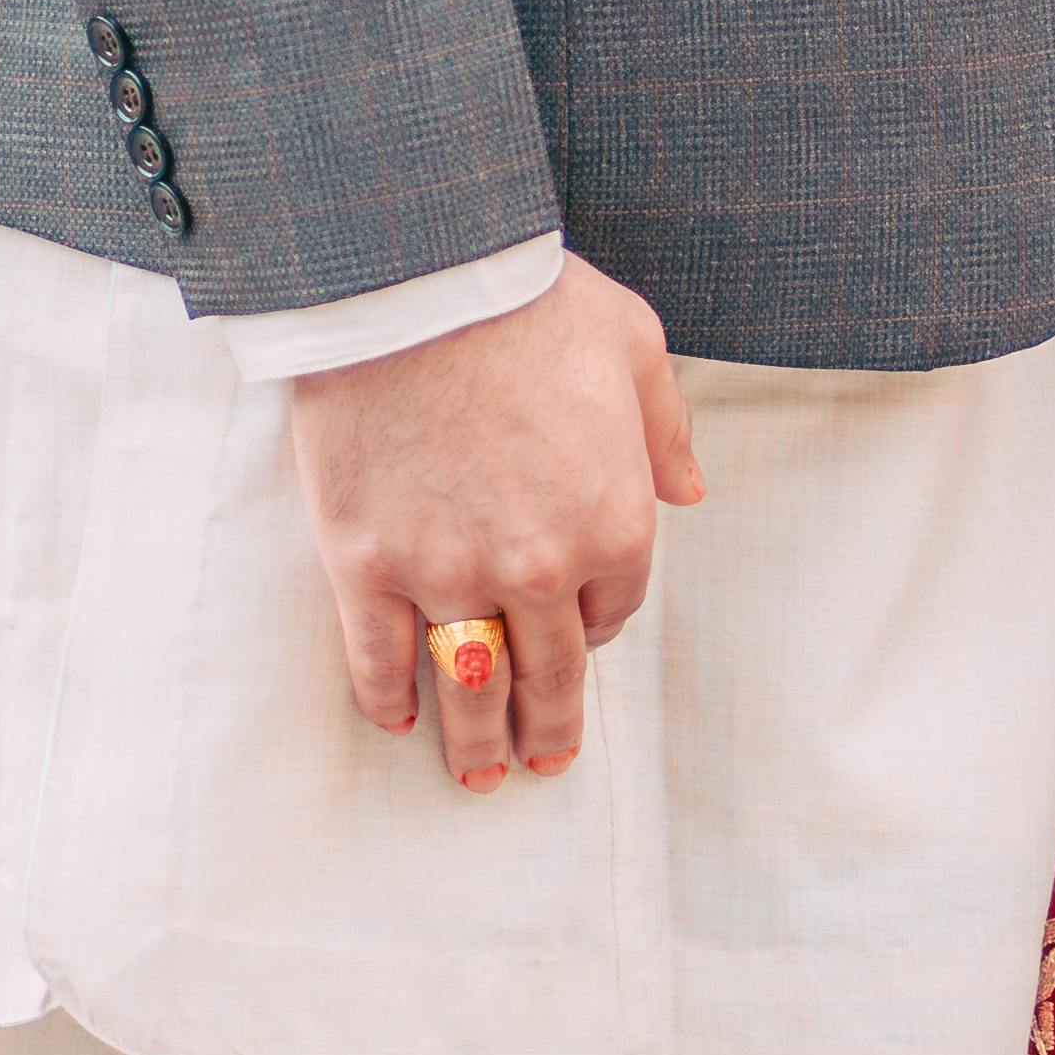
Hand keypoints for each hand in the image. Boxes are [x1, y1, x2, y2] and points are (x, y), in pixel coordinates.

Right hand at [288, 263, 703, 789]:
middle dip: (548, 725)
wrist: (414, 279)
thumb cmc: (530, 300)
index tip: (576, 633)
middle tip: (542, 762)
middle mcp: (539, 568)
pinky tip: (397, 720)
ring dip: (476, 740)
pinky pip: (379, 657)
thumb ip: (665, 431)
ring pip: (470, 685)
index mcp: (614, 524)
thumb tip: (688, 494)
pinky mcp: (366, 565)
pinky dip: (387, 697)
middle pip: (549, 672)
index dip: (595, 625)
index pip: (612, 612)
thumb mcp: (634, 347)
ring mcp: (448, 574)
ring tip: (479, 776)